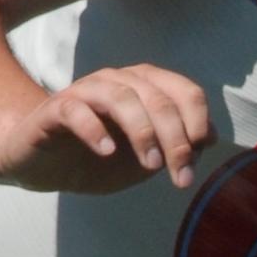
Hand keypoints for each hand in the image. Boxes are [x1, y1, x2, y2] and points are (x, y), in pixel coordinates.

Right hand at [0, 64, 215, 193]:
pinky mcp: (55, 109)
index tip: (196, 158)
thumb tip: (212, 136)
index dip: (197, 123)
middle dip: (175, 139)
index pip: (186, 92)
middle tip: (179, 176)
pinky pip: (77, 111)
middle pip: (159, 98)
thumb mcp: (146, 157)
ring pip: (122, 97)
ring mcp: (86, 92)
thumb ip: (178, 145)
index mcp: (147, 87)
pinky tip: (106, 152)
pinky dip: (94, 129)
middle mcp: (119, 81)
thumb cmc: (99, 158)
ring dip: (142, 132)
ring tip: (150, 164)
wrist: (44, 166)